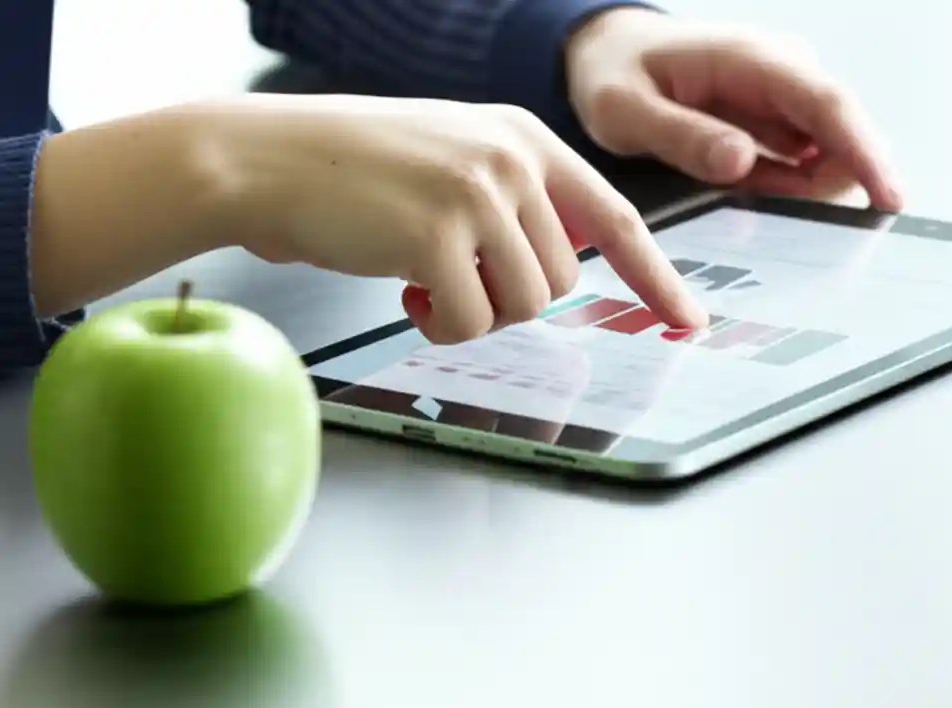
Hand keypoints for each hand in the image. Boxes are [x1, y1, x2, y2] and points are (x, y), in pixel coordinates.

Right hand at [197, 94, 706, 341]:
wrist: (264, 157)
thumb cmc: (352, 169)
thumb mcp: (453, 159)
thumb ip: (515, 199)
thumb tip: (560, 269)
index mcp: (523, 137)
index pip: (614, 216)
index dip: (655, 274)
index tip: (687, 317)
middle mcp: (510, 158)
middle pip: (560, 279)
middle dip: (508, 295)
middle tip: (450, 275)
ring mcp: (477, 193)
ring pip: (523, 305)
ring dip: (474, 310)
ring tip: (421, 275)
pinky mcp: (436, 235)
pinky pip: (468, 323)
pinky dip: (438, 326)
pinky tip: (402, 289)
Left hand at [565, 8, 903, 209]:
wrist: (610, 51)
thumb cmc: (614, 74)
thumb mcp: (624, 110)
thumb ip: (680, 136)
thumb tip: (741, 161)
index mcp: (750, 60)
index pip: (825, 104)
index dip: (864, 153)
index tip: (889, 199)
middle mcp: (783, 70)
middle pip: (842, 131)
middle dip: (845, 182)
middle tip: (814, 235)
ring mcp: (786, 95)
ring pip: (830, 152)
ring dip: (812, 191)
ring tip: (756, 210)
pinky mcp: (780, 119)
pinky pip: (806, 161)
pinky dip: (795, 189)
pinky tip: (759, 201)